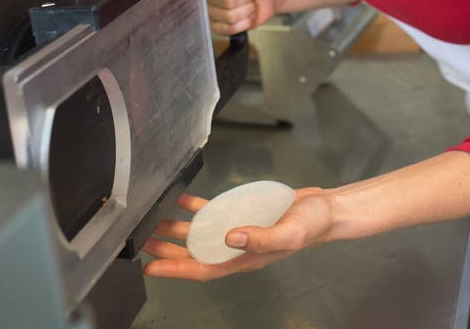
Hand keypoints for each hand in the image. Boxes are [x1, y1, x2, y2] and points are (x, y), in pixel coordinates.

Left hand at [142, 188, 331, 281]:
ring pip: (201, 233)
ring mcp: (239, 230)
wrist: (325, 209)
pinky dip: (197, 207)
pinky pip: (214, 212)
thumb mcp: (288, 232)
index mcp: (245, 258)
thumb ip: (260, 237)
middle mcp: (237, 247)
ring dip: (178, 230)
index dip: (176, 269)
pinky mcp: (243, 212)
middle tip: (144, 243)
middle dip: (169, 250)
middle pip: (196, 253)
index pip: (203, 268)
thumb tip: (229, 237)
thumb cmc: (310, 224)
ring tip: (155, 222)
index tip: (152, 268)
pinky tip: (182, 200)